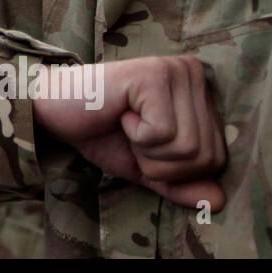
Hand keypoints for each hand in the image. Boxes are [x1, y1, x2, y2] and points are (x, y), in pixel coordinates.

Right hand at [32, 56, 226, 211]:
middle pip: (205, 156)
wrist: (53, 108)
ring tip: (125, 124)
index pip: (216, 159)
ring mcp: (176, 71)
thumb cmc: (100, 132)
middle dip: (161, 164)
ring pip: (187, 147)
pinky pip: (163, 133)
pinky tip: (121, 113)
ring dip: (148, 151)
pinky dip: (137, 137)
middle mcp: (193, 74)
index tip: (141, 142)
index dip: (174, 171)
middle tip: (130, 135)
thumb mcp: (146, 166)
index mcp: (199, 92)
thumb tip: (218, 201)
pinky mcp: (154, 75)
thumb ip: (181, 183)